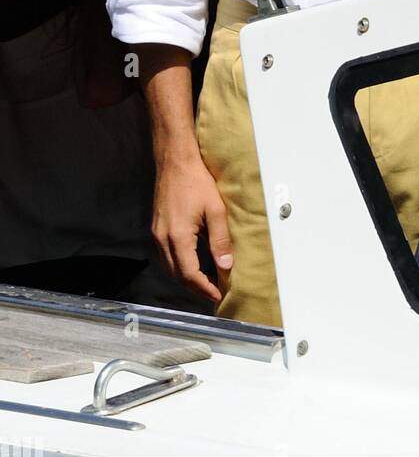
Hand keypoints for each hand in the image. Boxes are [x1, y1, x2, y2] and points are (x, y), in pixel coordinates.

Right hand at [151, 153, 233, 303]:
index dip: (204, 287)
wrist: (175, 161)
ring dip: (186, 278)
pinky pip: (165, 256)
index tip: (218, 295)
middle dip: (195, 287)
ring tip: (205, 282)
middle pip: (177, 275)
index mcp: (178, 236)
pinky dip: (178, 266)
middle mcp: (163, 239)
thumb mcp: (215, 210)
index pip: (190, 274)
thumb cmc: (196, 181)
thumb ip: (220, 240)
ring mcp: (156, 234)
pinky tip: (191, 264)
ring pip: (169, 268)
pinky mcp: (156, 229)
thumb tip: (226, 266)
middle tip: (214, 292)